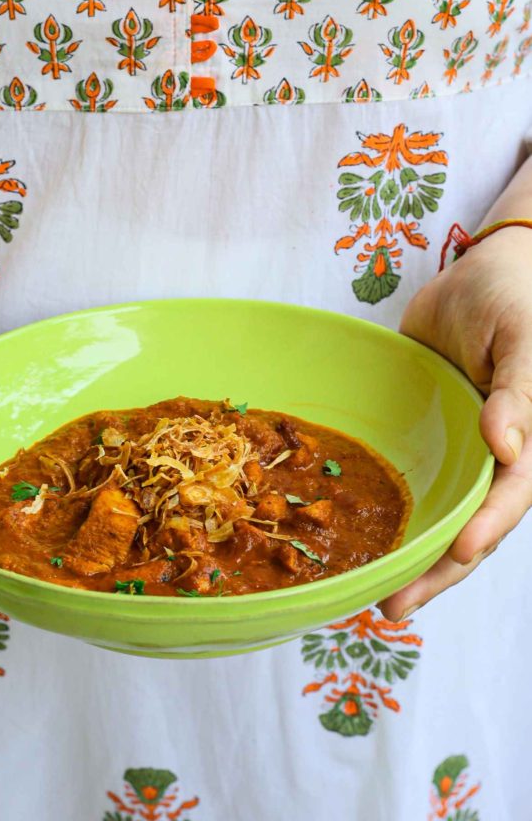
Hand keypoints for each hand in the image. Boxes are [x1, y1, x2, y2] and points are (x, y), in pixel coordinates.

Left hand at [379, 227, 531, 620]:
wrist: (482, 272)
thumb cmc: (513, 299)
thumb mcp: (522, 338)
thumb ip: (518, 390)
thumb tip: (508, 445)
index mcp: (528, 439)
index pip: (511, 495)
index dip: (487, 526)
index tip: (456, 554)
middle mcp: (492, 456)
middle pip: (472, 525)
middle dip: (439, 569)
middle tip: (395, 606)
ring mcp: (457, 451)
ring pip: (439, 515)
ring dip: (413, 558)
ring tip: (377, 597)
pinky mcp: (423, 439)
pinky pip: (410, 482)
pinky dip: (393, 514)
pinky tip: (363, 541)